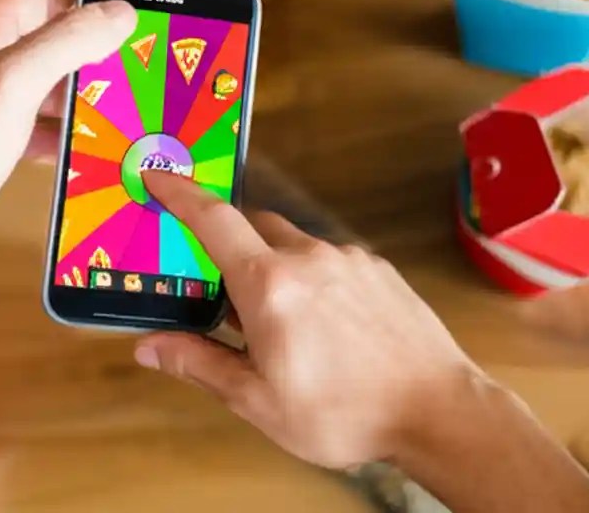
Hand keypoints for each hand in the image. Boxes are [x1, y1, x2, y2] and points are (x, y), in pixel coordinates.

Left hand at [0, 0, 135, 260]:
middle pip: (44, 40)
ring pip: (36, 82)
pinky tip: (77, 153)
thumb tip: (117, 13)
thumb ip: (69, 41)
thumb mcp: (17, 82)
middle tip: (122, 86)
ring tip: (108, 120)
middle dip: (84, 64)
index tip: (123, 42)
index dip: (85, 18)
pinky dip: (51, 132)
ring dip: (71, 101)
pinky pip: (24, 119)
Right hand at [133, 172, 482, 470]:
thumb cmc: (345, 413)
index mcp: (269, 285)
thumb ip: (200, 363)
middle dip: (228, 245)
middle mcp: (308, 257)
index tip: (157, 175)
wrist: (439, 411)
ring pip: (294, 245)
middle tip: (217, 286)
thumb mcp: (258, 400)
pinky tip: (322, 326)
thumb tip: (148, 346)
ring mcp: (349, 259)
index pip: (213, 220)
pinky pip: (330, 260)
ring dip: (273, 267)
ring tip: (277, 322)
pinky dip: (311, 279)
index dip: (179, 193)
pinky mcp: (379, 270)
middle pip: (252, 226)